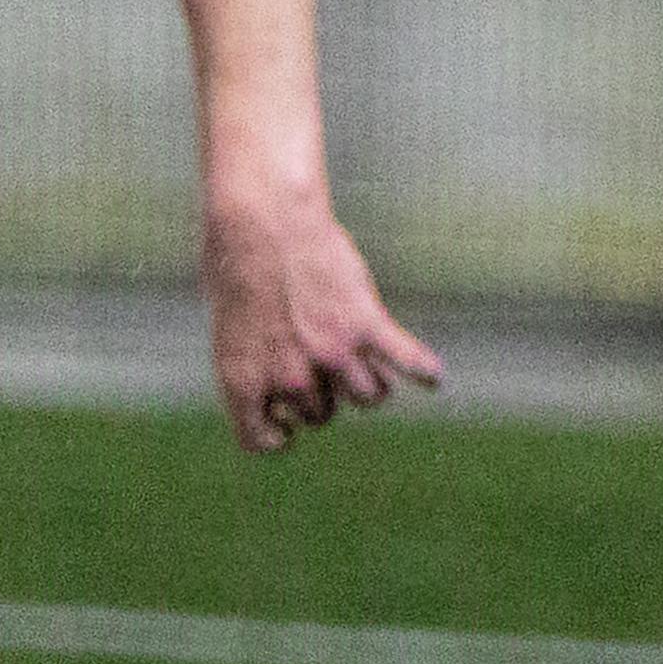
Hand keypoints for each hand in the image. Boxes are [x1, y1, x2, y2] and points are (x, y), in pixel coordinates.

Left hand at [201, 194, 442, 452]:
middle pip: (322, 415)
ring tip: (369, 368)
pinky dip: (424, 370)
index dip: (276, 435)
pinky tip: (434, 376)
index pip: (263, 442)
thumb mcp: (228, 327)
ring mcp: (332, 353)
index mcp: (244, 382)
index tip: (284, 422)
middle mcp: (290, 378)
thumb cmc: (236, 266)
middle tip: (318, 363)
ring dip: (369, 385)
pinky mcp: (365, 324)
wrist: (260, 221)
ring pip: (369, 397)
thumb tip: (282, 392)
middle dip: (324, 396)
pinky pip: (406, 360)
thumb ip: (256, 364)